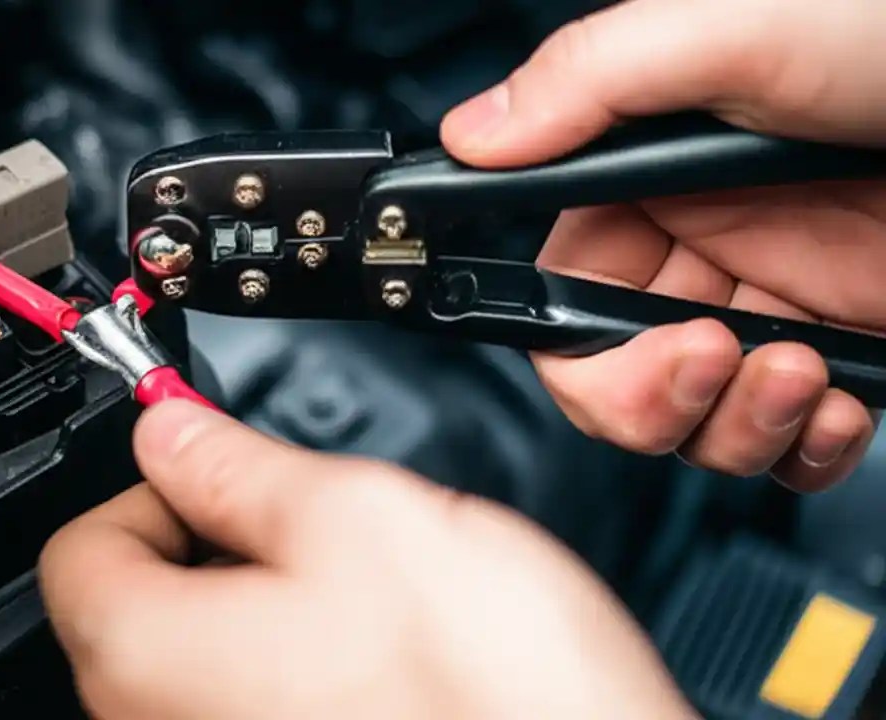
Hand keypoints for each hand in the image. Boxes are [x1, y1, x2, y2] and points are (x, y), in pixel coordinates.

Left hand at [40, 401, 694, 719]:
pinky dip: (296, 674)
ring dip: (265, 610)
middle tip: (315, 530)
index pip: (80, 544)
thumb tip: (171, 431)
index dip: (154, 483)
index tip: (223, 469)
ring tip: (364, 603)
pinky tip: (379, 667)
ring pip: (201, 662)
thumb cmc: (488, 697)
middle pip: (137, 607)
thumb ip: (235, 465)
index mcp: (146, 656)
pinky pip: (251, 710)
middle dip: (215, 547)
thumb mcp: (357, 518)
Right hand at [441, 0, 885, 490]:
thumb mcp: (741, 30)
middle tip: (722, 362)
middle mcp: (695, 242)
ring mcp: (766, 299)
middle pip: (610, 377)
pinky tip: (841, 405)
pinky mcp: (834, 345)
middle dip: (657, 402)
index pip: (554, 292)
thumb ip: (592, 80)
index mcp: (647, 174)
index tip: (646, 347)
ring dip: (738, 427)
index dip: (578, 347)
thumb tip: (473, 136)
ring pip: (690, 422)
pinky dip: (803, 451)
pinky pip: (779, 439)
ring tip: (804, 372)